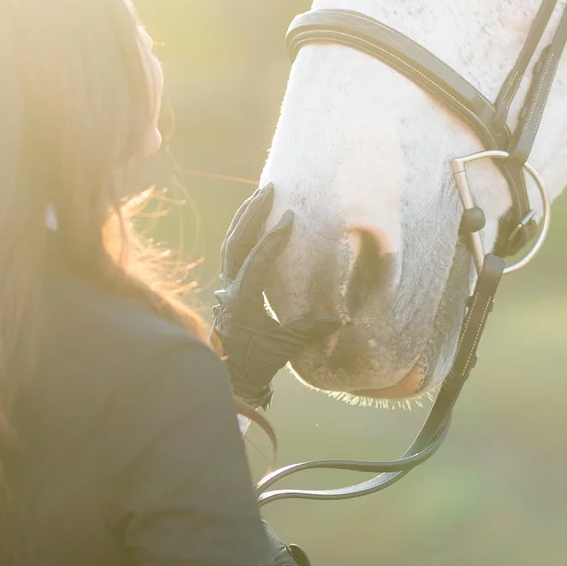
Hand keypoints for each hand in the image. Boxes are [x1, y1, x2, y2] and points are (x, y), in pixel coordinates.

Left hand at [213, 185, 338, 408]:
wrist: (231, 376)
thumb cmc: (258, 362)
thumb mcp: (284, 347)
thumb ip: (309, 331)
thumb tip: (341, 321)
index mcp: (242, 300)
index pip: (257, 261)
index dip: (274, 239)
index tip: (291, 217)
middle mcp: (229, 288)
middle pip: (236, 242)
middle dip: (253, 214)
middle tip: (269, 189)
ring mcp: (225, 285)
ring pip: (230, 243)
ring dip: (245, 218)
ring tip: (259, 194)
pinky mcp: (228, 285)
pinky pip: (231, 251)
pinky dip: (241, 231)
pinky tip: (252, 219)